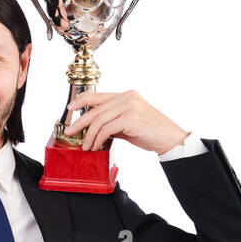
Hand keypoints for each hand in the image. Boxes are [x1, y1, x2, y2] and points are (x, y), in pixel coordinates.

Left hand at [63, 89, 188, 153]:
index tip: (70, 109)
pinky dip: (98, 139)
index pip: (97, 95)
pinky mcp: (130, 118)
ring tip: (86, 146)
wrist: (170, 139)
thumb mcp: (129, 124)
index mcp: (127, 95)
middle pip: (95, 108)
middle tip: (70, 132)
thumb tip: (95, 128)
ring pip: (99, 119)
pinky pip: (106, 129)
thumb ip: (114, 121)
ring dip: (89, 135)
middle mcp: (128, 97)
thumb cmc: (152, 133)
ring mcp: (129, 106)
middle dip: (80, 122)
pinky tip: (97, 146)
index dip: (80, 101)